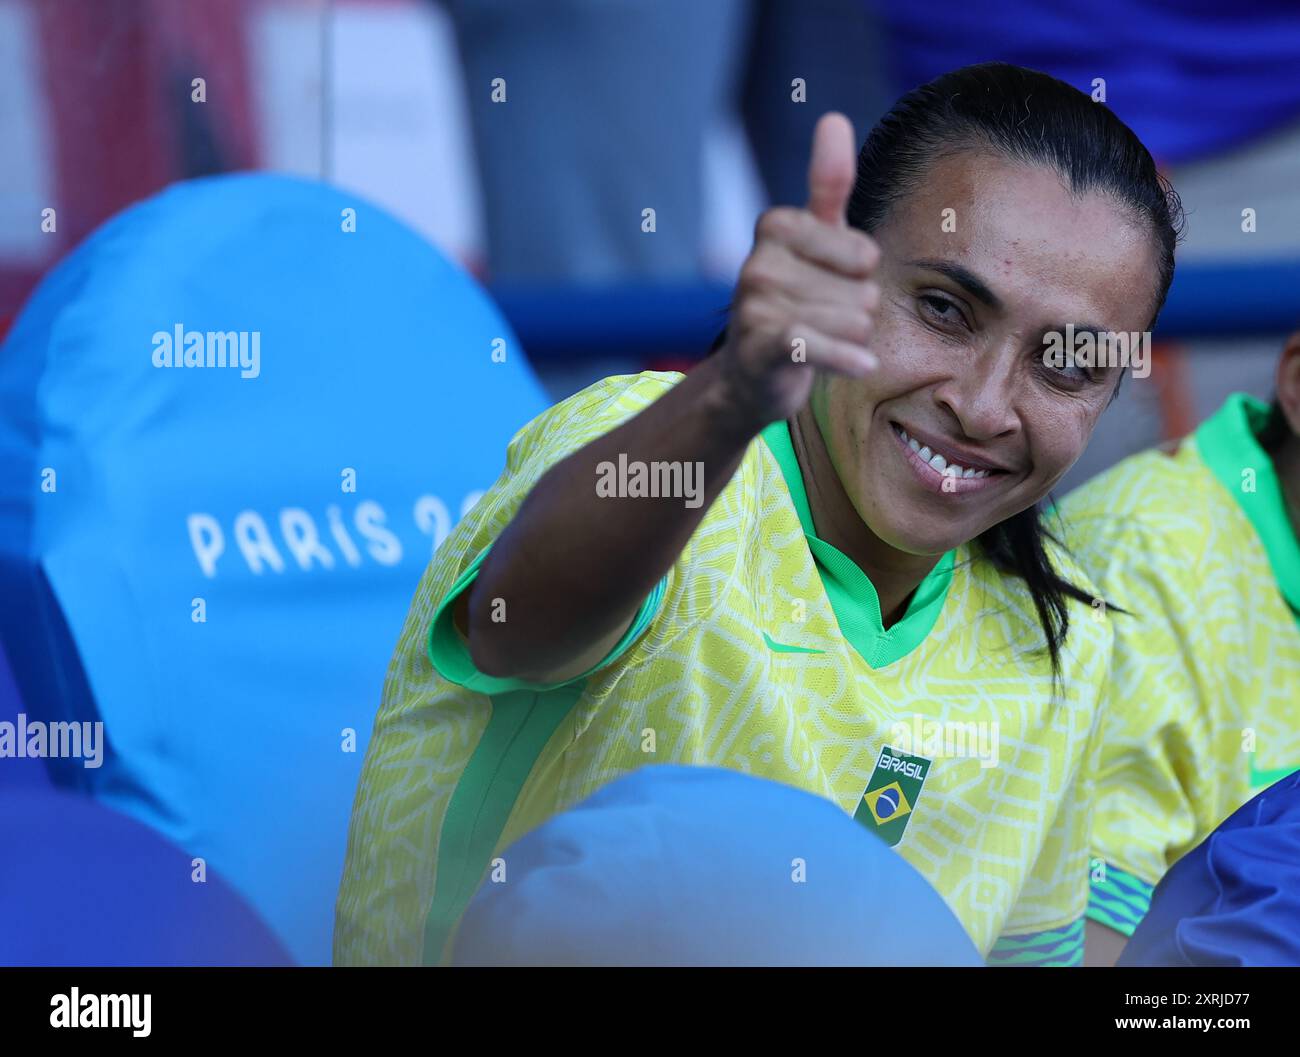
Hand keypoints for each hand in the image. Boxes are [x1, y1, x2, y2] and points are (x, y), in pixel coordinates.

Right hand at [717, 112, 880, 429]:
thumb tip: (833, 117)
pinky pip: (823, 346)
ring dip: (847, 341)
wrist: (751, 376)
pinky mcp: (761, 346)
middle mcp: (759, 261)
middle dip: (853, 313)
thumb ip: (828, 184)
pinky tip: (861, 366)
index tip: (828, 286)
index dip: (859, 279)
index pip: (864, 253)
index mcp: (775, 226)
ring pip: (854, 321)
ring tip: (816, 342)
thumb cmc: (794, 303)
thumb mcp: (815, 241)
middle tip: (819, 321)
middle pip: (863, 289)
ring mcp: (756, 304)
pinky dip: (848, 360)